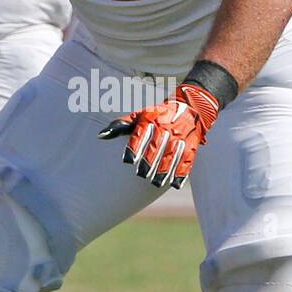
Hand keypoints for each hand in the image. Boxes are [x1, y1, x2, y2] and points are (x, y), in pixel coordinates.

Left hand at [98, 83, 219, 188]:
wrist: (188, 107)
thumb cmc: (157, 115)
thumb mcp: (139, 115)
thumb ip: (120, 126)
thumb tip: (101, 136)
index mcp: (151, 119)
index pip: (141, 133)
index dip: (135, 147)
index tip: (128, 161)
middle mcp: (166, 127)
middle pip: (157, 146)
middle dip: (149, 161)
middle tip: (141, 175)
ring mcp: (180, 136)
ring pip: (172, 154)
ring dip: (165, 169)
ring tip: (156, 183)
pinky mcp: (191, 144)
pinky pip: (187, 158)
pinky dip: (182, 171)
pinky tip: (175, 184)